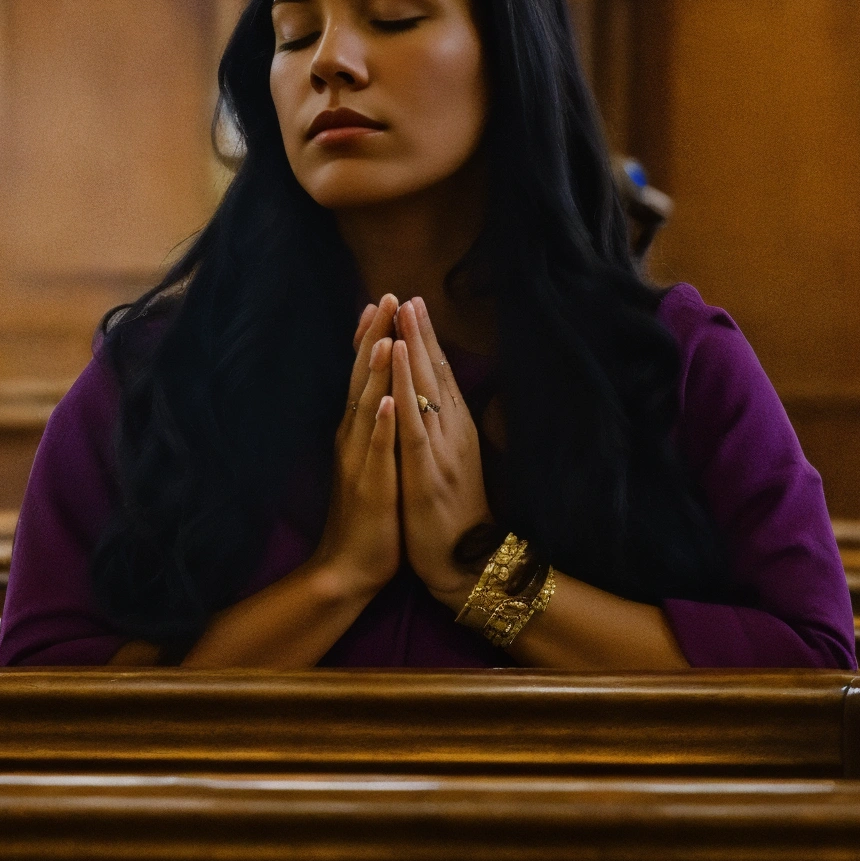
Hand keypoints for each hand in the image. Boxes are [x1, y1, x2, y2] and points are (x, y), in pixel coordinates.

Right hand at [312, 297, 402, 599]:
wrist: (349, 566)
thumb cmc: (367, 514)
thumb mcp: (369, 461)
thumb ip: (370, 427)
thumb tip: (377, 393)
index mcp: (356, 431)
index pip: (363, 375)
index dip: (371, 338)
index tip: (381, 301)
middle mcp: (353, 438)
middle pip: (362, 378)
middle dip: (374, 337)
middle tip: (384, 297)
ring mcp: (359, 460)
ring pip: (366, 406)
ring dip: (375, 371)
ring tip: (385, 334)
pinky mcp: (370, 486)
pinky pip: (375, 450)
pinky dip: (378, 423)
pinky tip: (385, 400)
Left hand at [390, 298, 494, 604]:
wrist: (464, 565)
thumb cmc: (452, 520)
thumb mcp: (450, 468)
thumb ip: (445, 435)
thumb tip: (436, 407)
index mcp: (455, 432)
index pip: (440, 377)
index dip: (426, 342)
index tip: (412, 306)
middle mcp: (452, 433)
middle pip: (434, 374)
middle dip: (420, 333)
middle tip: (405, 295)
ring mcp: (442, 449)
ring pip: (425, 388)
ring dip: (414, 347)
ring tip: (402, 311)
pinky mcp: (427, 470)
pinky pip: (413, 421)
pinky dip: (403, 386)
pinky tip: (395, 361)